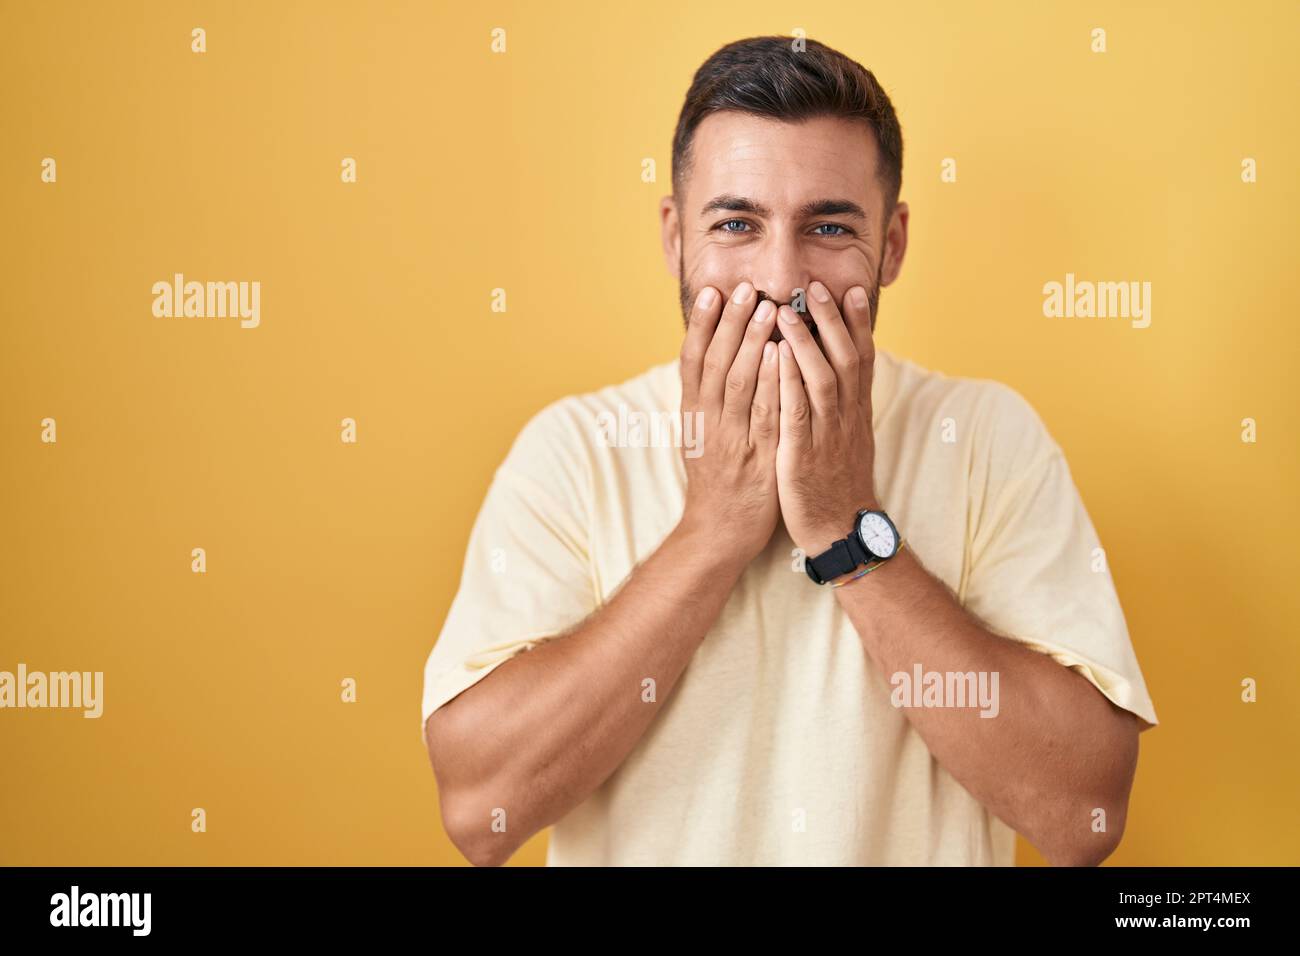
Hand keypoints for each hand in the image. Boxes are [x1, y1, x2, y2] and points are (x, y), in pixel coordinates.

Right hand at [678, 281, 780, 562]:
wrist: (719, 529)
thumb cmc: (715, 477)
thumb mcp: (700, 434)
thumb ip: (705, 396)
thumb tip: (711, 353)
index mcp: (693, 414)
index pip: (693, 360)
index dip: (702, 325)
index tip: (712, 292)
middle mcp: (709, 422)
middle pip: (717, 364)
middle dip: (730, 323)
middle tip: (744, 288)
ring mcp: (733, 439)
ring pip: (740, 383)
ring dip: (753, 344)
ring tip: (767, 309)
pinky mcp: (759, 456)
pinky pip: (767, 413)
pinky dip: (774, 382)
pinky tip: (783, 356)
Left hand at [774, 280, 880, 556]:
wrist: (839, 529)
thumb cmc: (836, 482)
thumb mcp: (846, 438)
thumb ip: (842, 404)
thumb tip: (839, 371)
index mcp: (855, 412)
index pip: (862, 358)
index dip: (857, 323)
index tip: (849, 289)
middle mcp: (846, 418)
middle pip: (846, 359)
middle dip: (831, 321)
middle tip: (817, 285)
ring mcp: (828, 435)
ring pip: (823, 380)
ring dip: (805, 343)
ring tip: (786, 311)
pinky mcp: (804, 454)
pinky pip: (798, 412)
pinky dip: (788, 382)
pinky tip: (775, 357)